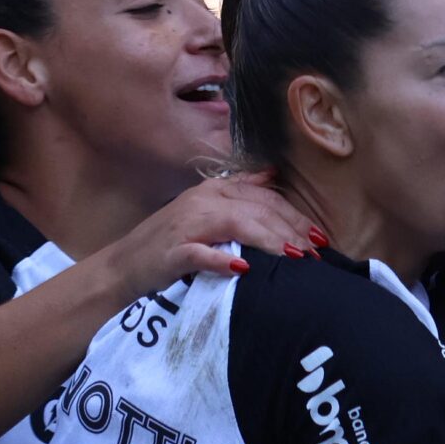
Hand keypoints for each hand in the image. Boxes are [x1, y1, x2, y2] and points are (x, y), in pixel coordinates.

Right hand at [97, 172, 321, 297]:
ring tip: (294, 257)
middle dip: (291, 230)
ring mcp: (187, 225)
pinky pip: (201, 253)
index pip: (264, 198)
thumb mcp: (206, 209)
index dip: (295, 216)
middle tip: (316, 253)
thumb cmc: (172, 240)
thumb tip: (271, 174)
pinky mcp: (173, 252)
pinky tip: (244, 269)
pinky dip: (222, 260)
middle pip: (257, 210)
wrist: (125, 264)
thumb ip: (239, 191)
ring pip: (237, 225)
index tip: (320, 238)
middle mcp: (203, 201)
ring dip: (269, 241)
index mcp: (214, 191)